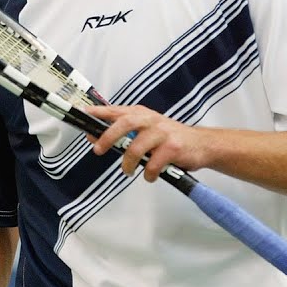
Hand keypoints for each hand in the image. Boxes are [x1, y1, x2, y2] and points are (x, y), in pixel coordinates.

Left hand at [84, 105, 212, 181]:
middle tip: (98, 151)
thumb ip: (122, 133)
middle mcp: (151, 120)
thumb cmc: (168, 138)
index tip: (83, 113)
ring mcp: (163, 133)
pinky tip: (150, 176)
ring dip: (128, 164)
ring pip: (137, 148)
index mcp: (141, 114)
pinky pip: (153, 165)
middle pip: (125, 123)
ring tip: (127, 171)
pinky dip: (148, 174)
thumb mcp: (145, 130)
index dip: (99, 112)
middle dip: (108, 137)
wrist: (203, 145)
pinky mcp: (174, 148)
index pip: (116, 110)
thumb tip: (93, 136)